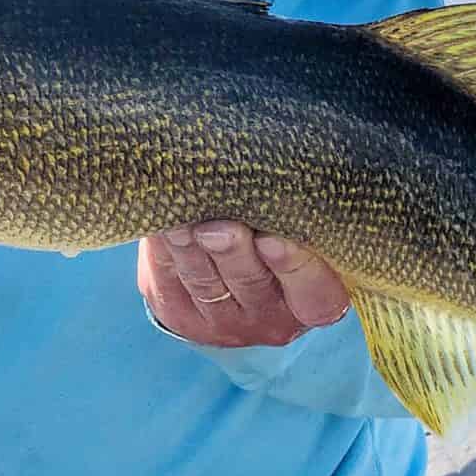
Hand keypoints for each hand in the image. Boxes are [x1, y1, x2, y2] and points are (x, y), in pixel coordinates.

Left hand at [138, 221, 349, 347]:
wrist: (229, 265)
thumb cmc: (275, 226)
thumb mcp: (296, 221)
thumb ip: (292, 202)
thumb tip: (281, 154)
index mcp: (316, 298)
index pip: (314, 293)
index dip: (295, 267)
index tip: (273, 239)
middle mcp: (271, 317)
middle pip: (251, 283)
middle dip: (232, 251)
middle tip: (220, 227)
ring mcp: (223, 322)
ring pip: (205, 283)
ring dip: (190, 248)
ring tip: (181, 221)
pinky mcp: (179, 314)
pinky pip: (168, 280)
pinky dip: (163, 248)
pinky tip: (160, 221)